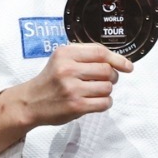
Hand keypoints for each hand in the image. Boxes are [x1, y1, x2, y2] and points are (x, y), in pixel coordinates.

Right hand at [12, 43, 132, 125]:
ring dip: (106, 91)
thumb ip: (87, 56)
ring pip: (108, 87)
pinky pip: (104, 103)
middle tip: (104, 80)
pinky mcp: (76, 106)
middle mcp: (68, 69)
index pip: (100, 52)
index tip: (128, 66)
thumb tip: (120, 61)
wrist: (30, 102)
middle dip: (112, 76)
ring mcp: (72, 88)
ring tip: (94, 91)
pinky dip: (105, 103)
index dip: (118, 59)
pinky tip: (94, 101)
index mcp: (65, 54)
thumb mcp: (62, 59)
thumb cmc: (51, 80)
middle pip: (107, 70)